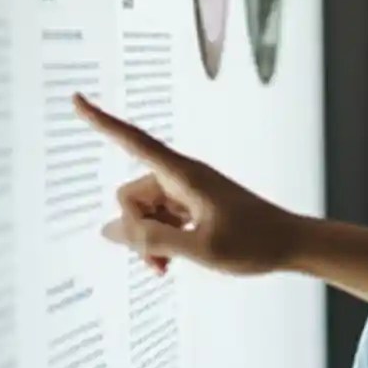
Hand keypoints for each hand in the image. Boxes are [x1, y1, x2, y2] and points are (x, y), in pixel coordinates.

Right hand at [74, 93, 300, 275]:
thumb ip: (152, 241)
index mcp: (184, 175)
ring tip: (166, 268)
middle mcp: (182, 178)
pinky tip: (169, 263)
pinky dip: (159, 241)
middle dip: (134, 230)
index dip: (102, 121)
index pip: (134, 142)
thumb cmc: (254, 244)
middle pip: (130, 197)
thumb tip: (108, 232)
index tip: (75, 99)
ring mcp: (187, 193)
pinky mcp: (192, 208)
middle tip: (158, 262)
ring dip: (147, 241)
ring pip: (143, 213)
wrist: (291, 245)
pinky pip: (159, 221)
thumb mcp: (199, 248)